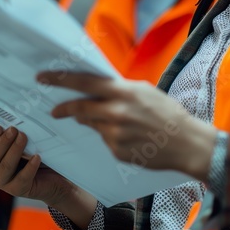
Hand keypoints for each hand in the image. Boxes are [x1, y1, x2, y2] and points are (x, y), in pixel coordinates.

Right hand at [0, 124, 99, 228]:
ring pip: (5, 167)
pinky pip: (22, 179)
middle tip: (14, 130)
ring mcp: (5, 181)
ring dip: (14, 152)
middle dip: (3, 142)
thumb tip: (21, 117)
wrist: (57, 178)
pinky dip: (29, 168)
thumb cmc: (40, 155)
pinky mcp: (18, 190)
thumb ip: (21, 133)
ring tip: (24, 138)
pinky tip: (37, 157)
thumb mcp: (30, 142)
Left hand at [37, 72, 217, 178]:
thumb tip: (94, 90)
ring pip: (93, 125)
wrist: (186, 143)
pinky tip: (131, 137)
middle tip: (53, 111)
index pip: (84, 82)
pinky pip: (106, 141)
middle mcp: (116, 113)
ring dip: (95, 122)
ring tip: (116, 122)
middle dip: (63, 109)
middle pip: (80, 108)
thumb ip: (118, 89)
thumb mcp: (144, 91)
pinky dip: (111, 137)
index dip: (60, 79)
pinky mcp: (117, 152)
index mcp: (123, 92)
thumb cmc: (167, 113)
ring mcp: (116, 134)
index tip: (43, 77)